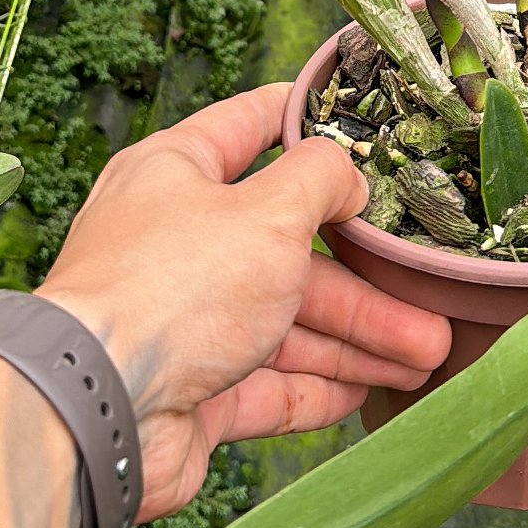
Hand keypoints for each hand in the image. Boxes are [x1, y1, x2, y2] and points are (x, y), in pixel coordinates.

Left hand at [36, 82, 450, 519]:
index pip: (249, 127)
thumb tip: (347, 173)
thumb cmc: (176, 288)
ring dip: (358, 339)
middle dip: (365, 278)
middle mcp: (177, 242)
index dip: (305, 120)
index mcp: (177, 175)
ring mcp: (183, 322)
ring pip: (287, 323)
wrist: (99, 410)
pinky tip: (365, 392)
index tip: (359, 117)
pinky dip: (315, 387)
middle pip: (288, 249)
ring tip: (426, 357)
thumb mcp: (267, 212)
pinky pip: (266, 384)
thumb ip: (320, 180)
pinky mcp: (191, 391)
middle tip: (428, 297)